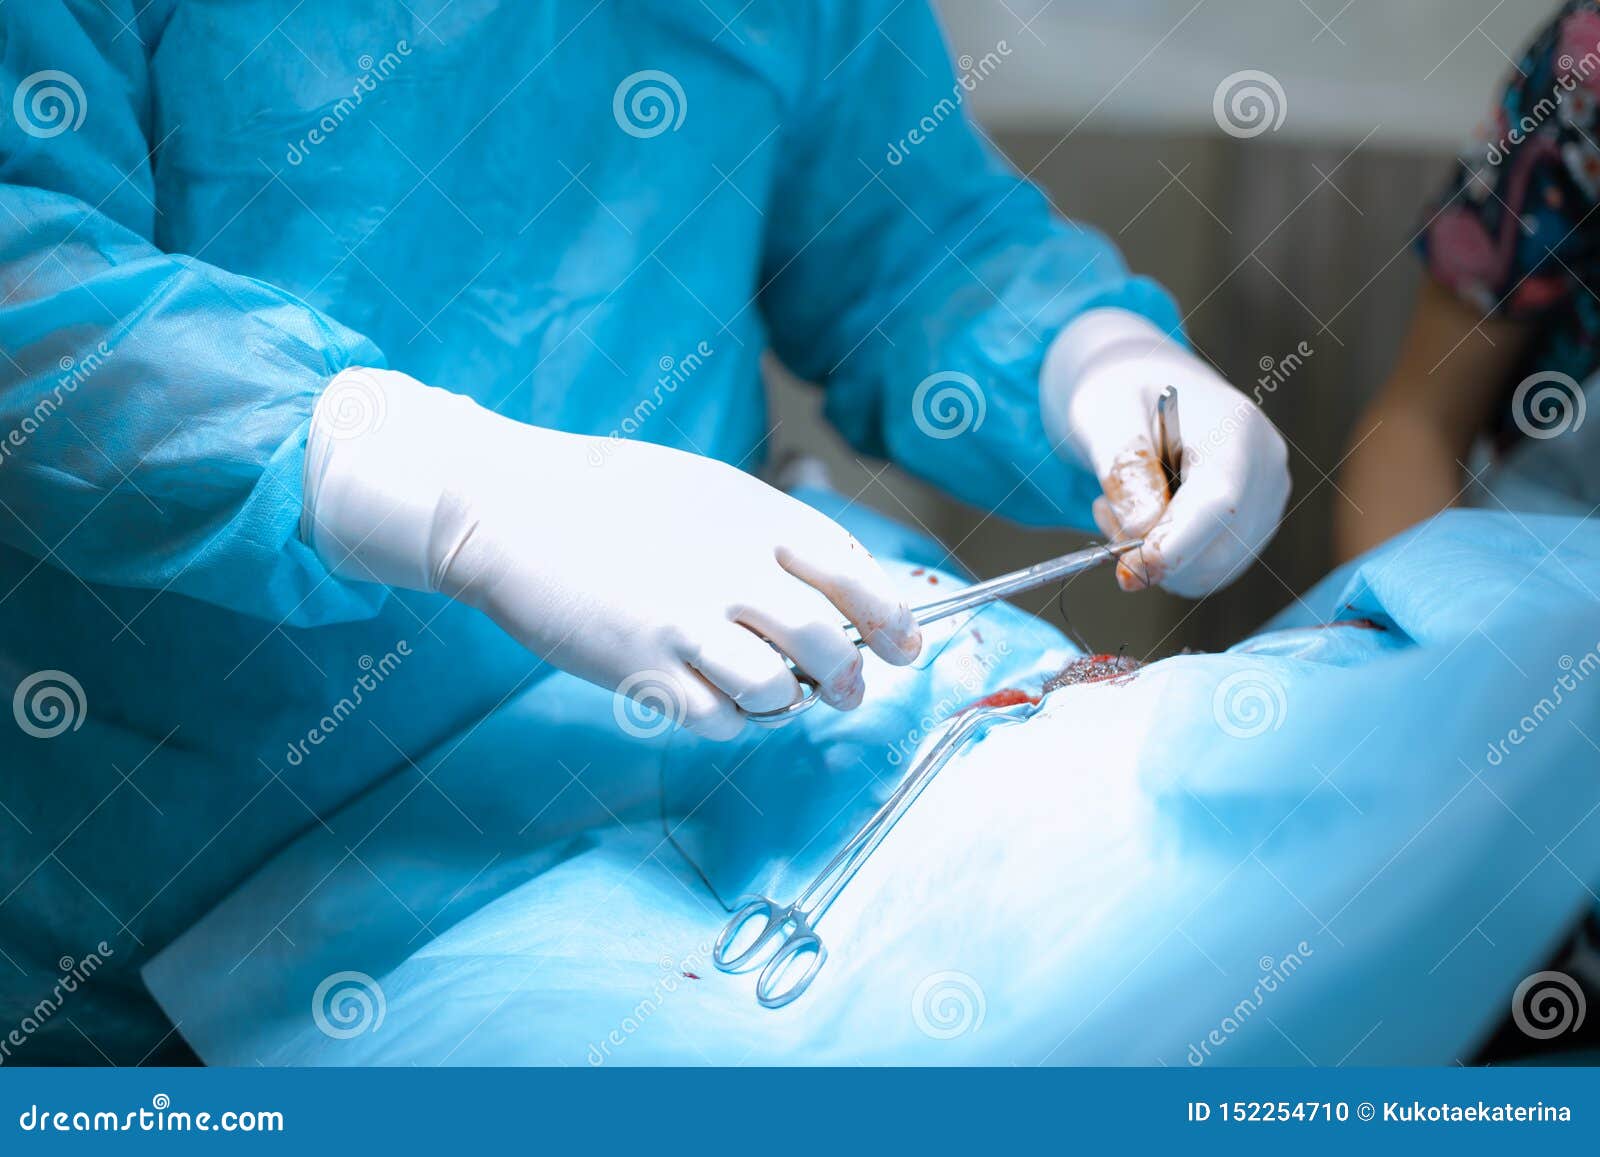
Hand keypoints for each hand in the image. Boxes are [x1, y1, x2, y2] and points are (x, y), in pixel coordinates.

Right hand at [302, 369, 920, 738]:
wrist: (511, 509)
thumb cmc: (611, 495)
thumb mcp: (709, 487)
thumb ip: (773, 531)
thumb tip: (842, 585)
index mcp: (756, 517)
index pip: (856, 576)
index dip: (893, 619)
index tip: (906, 647)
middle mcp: (733, 570)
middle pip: (829, 644)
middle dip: (848, 678)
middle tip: (843, 688)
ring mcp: (688, 622)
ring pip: (780, 692)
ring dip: (785, 702)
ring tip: (764, 691)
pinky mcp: (645, 668)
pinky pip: (718, 720)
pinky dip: (729, 721)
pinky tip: (709, 698)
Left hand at [1041, 310, 1289, 596]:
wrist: (1151, 386)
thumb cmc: (1125, 394)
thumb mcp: (1106, 415)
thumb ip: (1125, 468)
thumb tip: (1144, 528)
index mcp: (1235, 430)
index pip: (1218, 504)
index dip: (1174, 546)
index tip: (1128, 572)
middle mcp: (1266, 468)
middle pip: (1219, 551)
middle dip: (1154, 555)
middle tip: (1106, 513)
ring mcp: (1269, 499)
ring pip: (1213, 570)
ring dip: (1157, 559)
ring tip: (1124, 506)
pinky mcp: (1257, 523)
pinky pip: (1212, 570)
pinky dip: (1173, 560)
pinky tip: (1150, 518)